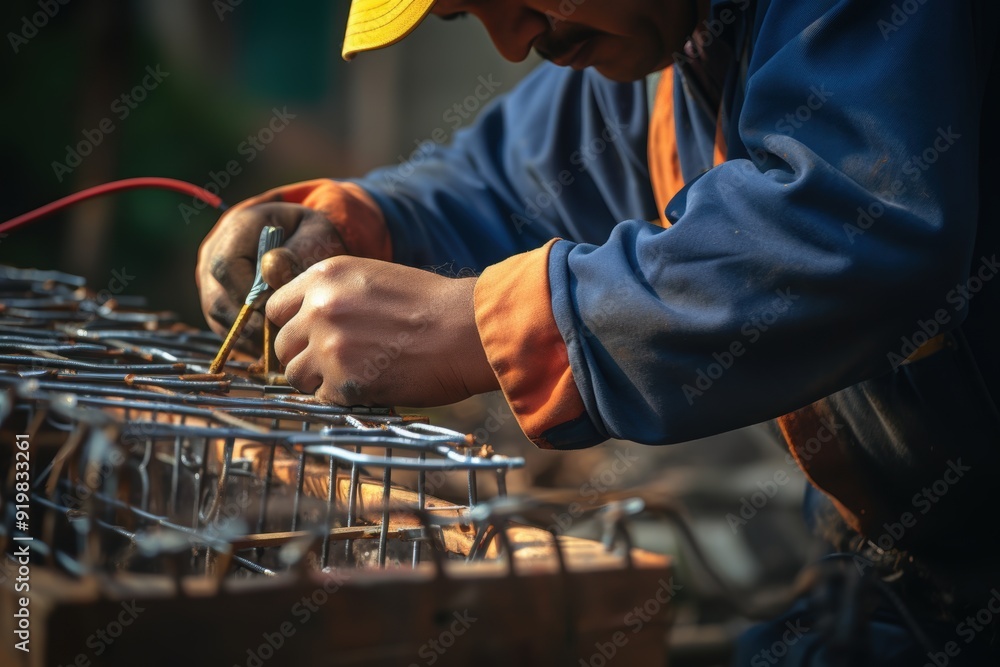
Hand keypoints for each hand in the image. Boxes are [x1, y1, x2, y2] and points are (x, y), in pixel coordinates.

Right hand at [195, 180, 388, 340]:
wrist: (305, 238)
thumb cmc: (313, 236)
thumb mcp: (315, 235)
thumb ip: (298, 251)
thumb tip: (273, 276)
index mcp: (236, 228)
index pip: (225, 267)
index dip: (248, 297)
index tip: (277, 317)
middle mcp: (214, 253)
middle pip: (216, 298)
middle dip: (248, 326)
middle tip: (280, 344)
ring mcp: (212, 279)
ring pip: (218, 317)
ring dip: (247, 339)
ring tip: (279, 352)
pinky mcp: (219, 300)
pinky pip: (225, 326)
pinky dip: (247, 341)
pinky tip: (273, 350)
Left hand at [266, 256, 499, 406]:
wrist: (466, 332)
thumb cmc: (431, 306)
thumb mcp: (374, 278)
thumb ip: (335, 293)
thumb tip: (303, 319)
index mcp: (325, 275)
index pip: (276, 308)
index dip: (295, 325)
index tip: (314, 335)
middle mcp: (319, 307)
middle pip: (282, 345)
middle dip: (306, 355)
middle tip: (340, 360)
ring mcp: (328, 345)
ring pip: (295, 376)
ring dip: (320, 380)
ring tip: (356, 374)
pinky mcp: (342, 381)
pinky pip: (321, 399)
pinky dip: (342, 397)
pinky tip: (371, 384)